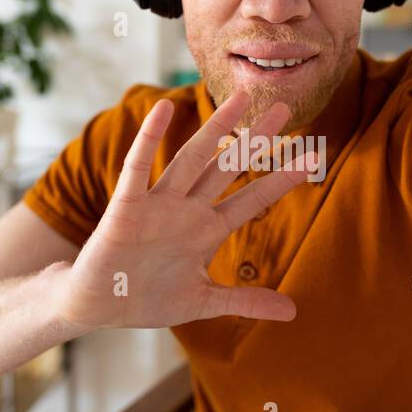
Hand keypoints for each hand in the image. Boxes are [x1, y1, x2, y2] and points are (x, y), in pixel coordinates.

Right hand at [53, 90, 315, 329]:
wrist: (97, 308)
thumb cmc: (146, 298)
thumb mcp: (204, 303)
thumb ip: (245, 301)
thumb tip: (292, 312)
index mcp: (207, 230)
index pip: (252, 198)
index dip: (281, 179)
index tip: (314, 157)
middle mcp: (187, 210)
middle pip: (227, 167)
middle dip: (254, 140)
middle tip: (284, 108)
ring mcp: (158, 205)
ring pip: (191, 160)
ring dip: (214, 130)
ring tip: (238, 100)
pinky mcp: (126, 208)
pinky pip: (137, 169)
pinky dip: (148, 140)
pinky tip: (161, 111)